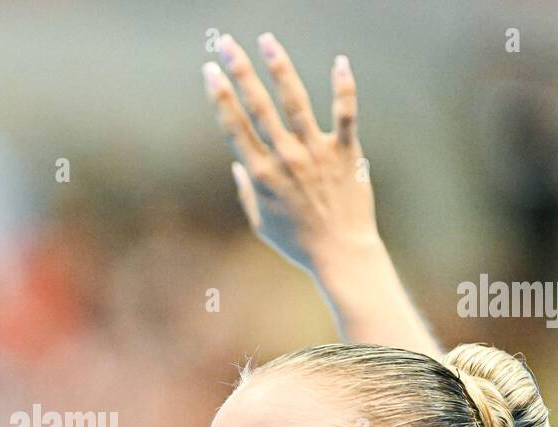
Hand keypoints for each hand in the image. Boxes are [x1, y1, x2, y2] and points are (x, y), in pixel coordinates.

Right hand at [202, 33, 378, 275]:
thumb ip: (246, 191)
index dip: (220, 96)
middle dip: (240, 71)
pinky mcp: (346, 152)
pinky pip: (345, 112)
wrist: (341, 255)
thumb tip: (236, 164)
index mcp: (261, 174)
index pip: (234, 126)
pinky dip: (343, 86)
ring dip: (280, 68)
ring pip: (295, 102)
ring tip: (267, 41)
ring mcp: (317, 153)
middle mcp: (286, 158)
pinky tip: (340, 61)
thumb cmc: (298, 243)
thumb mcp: (261, 223)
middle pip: (258, 106)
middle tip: (227, 44)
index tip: (210, 71)